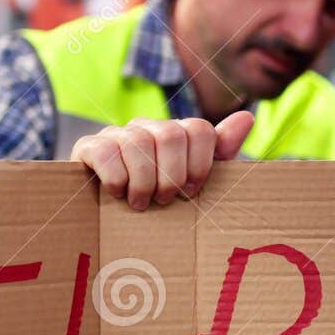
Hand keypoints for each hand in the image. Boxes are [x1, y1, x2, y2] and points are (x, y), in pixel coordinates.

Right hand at [70, 111, 253, 209]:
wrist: (105, 217)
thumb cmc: (157, 201)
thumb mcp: (192, 182)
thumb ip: (220, 152)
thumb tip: (247, 116)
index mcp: (175, 134)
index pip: (199, 130)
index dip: (200, 164)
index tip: (191, 191)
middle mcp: (147, 128)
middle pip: (171, 134)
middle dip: (172, 175)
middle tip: (164, 200)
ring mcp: (116, 134)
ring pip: (138, 142)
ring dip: (143, 180)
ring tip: (141, 203)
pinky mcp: (88, 147)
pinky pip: (105, 150)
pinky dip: (116, 177)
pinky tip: (117, 193)